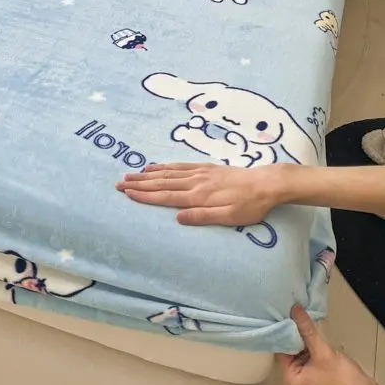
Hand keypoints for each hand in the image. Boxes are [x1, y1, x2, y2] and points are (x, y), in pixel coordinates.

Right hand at [115, 162, 285, 225]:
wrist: (265, 183)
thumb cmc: (249, 205)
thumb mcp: (230, 217)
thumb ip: (203, 216)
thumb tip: (177, 218)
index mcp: (198, 196)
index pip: (166, 197)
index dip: (145, 196)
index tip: (127, 194)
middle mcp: (194, 182)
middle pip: (161, 183)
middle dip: (139, 184)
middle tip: (119, 183)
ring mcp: (198, 173)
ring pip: (166, 173)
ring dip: (147, 174)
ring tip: (130, 174)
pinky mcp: (204, 168)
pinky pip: (178, 166)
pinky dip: (163, 166)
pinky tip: (154, 166)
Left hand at [278, 305, 378, 384]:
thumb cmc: (346, 384)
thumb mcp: (324, 354)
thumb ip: (308, 332)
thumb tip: (295, 312)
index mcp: (291, 377)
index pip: (279, 348)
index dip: (282, 330)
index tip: (283, 313)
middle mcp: (296, 376)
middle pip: (288, 347)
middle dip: (292, 331)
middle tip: (291, 312)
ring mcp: (306, 374)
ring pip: (298, 348)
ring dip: (301, 335)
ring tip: (299, 317)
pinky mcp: (316, 370)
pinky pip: (307, 351)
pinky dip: (308, 341)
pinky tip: (309, 329)